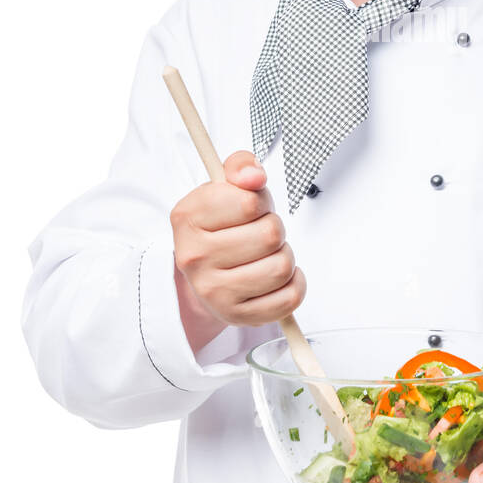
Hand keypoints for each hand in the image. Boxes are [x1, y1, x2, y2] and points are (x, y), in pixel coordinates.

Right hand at [171, 150, 305, 352]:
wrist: (205, 274)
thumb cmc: (222, 226)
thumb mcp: (224, 187)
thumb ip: (240, 166)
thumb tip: (254, 177)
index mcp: (187, 218)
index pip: (250, 202)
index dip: (261, 200)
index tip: (250, 208)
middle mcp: (194, 258)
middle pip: (271, 234)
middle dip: (274, 229)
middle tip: (260, 233)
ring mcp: (214, 292)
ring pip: (282, 266)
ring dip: (284, 255)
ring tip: (266, 255)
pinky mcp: (237, 317)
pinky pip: (290, 297)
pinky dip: (294, 283)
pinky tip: (277, 278)